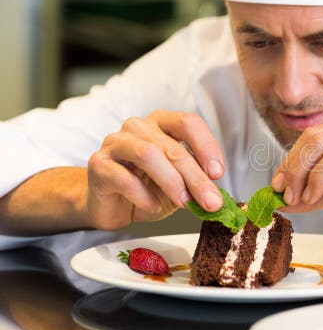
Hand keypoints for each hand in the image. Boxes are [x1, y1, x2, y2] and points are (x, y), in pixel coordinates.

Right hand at [86, 110, 224, 229]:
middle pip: (173, 147)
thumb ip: (196, 181)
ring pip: (148, 154)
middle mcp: (139, 127)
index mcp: (162, 123)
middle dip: (196, 178)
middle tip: (210, 202)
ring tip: (183, 203)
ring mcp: (116, 143)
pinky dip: (143, 195)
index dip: (207, 147)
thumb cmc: (148, 188)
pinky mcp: (99, 164)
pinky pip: (123, 177)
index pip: (188, 123)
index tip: (217, 173)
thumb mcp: (180, 184)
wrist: (113, 206)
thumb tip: (217, 195)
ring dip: (171, 182)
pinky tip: (152, 206)